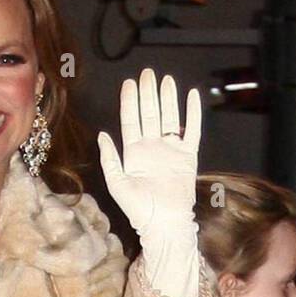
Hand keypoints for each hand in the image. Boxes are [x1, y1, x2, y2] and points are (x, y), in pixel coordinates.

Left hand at [97, 69, 200, 240]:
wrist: (164, 223)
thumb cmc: (139, 210)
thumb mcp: (117, 183)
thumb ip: (109, 159)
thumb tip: (102, 135)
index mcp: (134, 153)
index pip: (131, 120)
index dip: (130, 102)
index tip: (129, 83)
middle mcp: (152, 148)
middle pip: (150, 114)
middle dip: (148, 93)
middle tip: (148, 73)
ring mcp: (171, 150)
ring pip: (170, 117)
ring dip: (168, 99)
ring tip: (166, 80)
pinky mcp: (188, 156)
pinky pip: (192, 130)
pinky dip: (193, 113)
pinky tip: (192, 96)